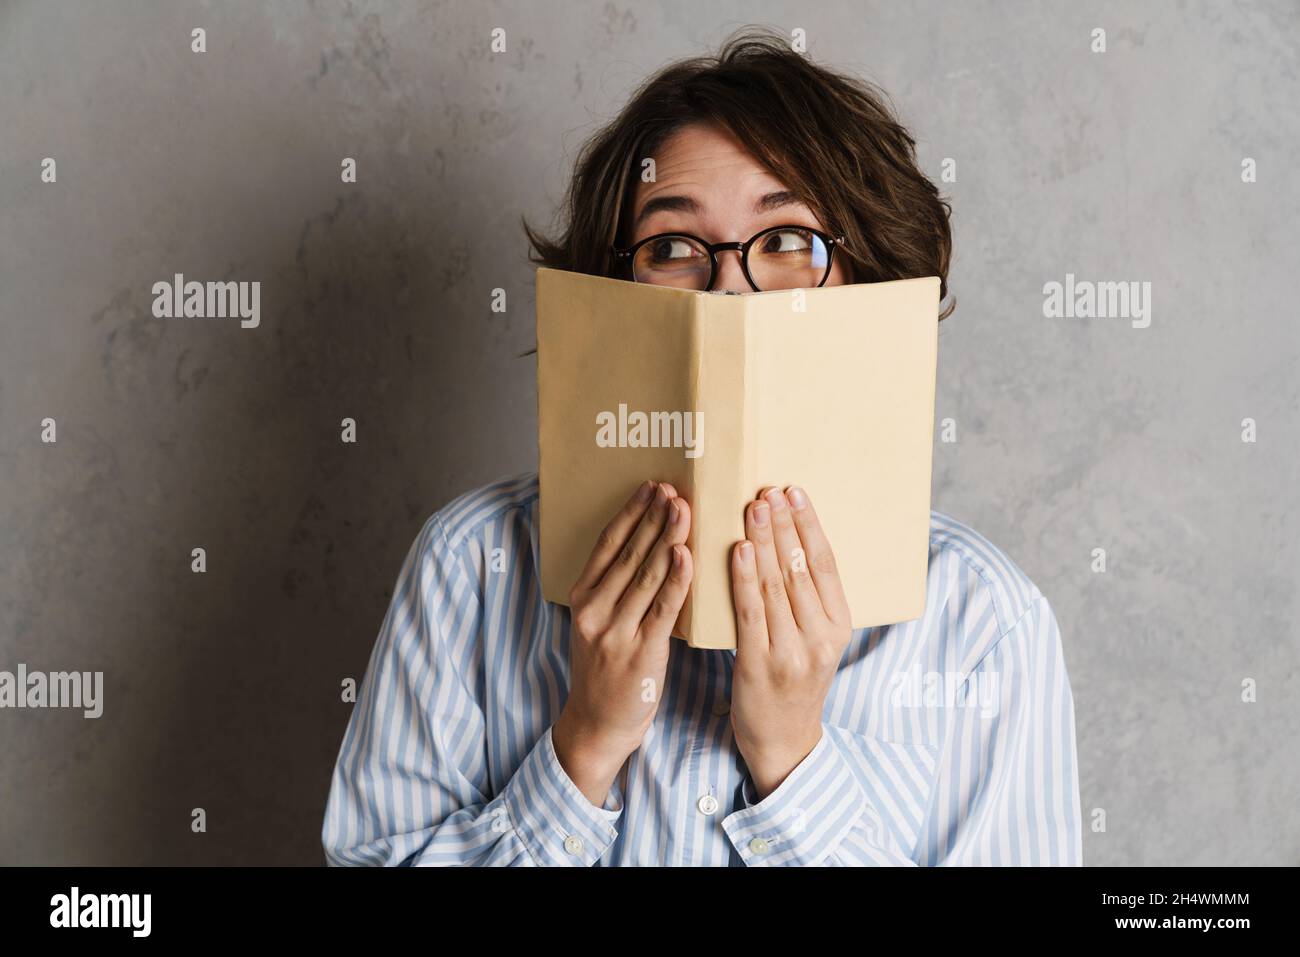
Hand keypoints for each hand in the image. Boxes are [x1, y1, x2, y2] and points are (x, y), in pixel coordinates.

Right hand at [552, 479, 692, 806]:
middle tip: (675, 488)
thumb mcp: (597, 625)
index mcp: (582, 597)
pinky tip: (686, 556)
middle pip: (628, 553)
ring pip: (645, 574)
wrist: (597, 725)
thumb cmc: (606, 672)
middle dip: (654, 517)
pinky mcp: (638, 652)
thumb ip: (615, 590)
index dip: (631, 513)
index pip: (608, 544)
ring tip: (684, 509)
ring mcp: (614, 631)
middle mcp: (593, 610)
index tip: (652, 487)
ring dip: (667, 538)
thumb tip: (649, 547)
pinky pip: (662, 609)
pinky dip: (675, 580)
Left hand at [729, 485, 851, 800]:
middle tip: (768, 489)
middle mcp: (821, 636)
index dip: (809, 524)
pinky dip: (745, 578)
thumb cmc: (793, 681)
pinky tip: (740, 549)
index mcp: (839, 625)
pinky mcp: (760, 664)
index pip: (826, 563)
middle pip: (801, 568)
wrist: (784, 741)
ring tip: (753, 507)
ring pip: (777, 584)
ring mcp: (792, 652)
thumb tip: (788, 539)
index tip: (794, 491)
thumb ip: (807, 598)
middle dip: (784, 524)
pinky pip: (751, 612)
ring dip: (764, 540)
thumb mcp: (815, 640)